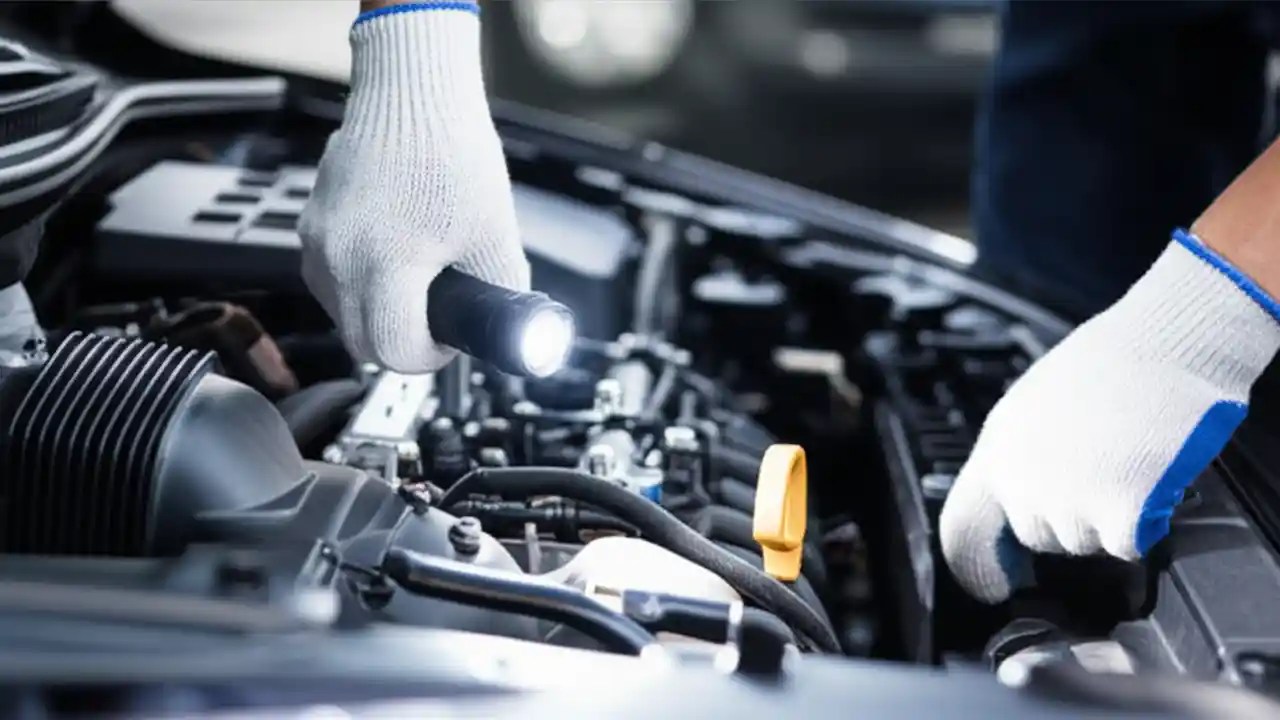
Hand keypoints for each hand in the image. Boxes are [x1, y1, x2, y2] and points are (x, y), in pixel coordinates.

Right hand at [299, 3, 528, 372]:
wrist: (411, 90)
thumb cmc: (451, 150)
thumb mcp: (495, 233)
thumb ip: (504, 289)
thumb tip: (513, 327)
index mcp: (384, 265)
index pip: (394, 351)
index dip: (429, 356)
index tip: (447, 340)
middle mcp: (339, 257)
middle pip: (361, 343)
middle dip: (402, 341)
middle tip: (437, 319)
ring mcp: (318, 239)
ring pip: (340, 312)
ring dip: (377, 314)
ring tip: (417, 281)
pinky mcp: (310, 222)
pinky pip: (329, 278)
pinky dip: (359, 282)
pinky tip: (392, 256)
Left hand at [940, 232, 1279, 602]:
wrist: (1163, 346)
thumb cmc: (1107, 364)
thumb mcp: (1030, 407)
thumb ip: (1016, 458)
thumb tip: (1013, 498)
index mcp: (995, 451)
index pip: (962, 529)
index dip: (977, 565)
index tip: (994, 582)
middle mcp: (1021, 483)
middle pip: (1038, 537)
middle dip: (1066, 518)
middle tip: (1096, 473)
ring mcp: (1067, 502)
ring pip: (1084, 542)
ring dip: (1105, 518)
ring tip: (1124, 462)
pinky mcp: (1117, 514)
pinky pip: (1127, 545)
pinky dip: (1143, 523)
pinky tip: (1146, 479)